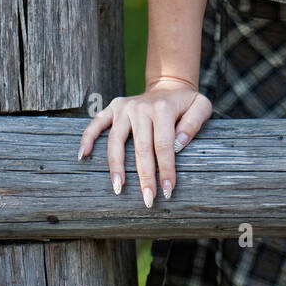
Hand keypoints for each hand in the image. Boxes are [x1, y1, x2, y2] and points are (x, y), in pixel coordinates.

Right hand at [76, 77, 212, 207]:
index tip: (168, 191)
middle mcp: (140, 107)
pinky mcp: (113, 108)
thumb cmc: (185, 102)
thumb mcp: (201, 105)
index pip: (164, 145)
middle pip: (141, 148)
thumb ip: (194, 123)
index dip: (165, 169)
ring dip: (116, 166)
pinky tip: (83, 156)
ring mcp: (124, 108)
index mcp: (162, 108)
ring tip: (118, 188)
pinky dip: (87, 137)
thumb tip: (179, 144)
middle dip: (144, 176)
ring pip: (116, 140)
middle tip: (147, 200)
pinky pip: (96, 123)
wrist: (169, 85)